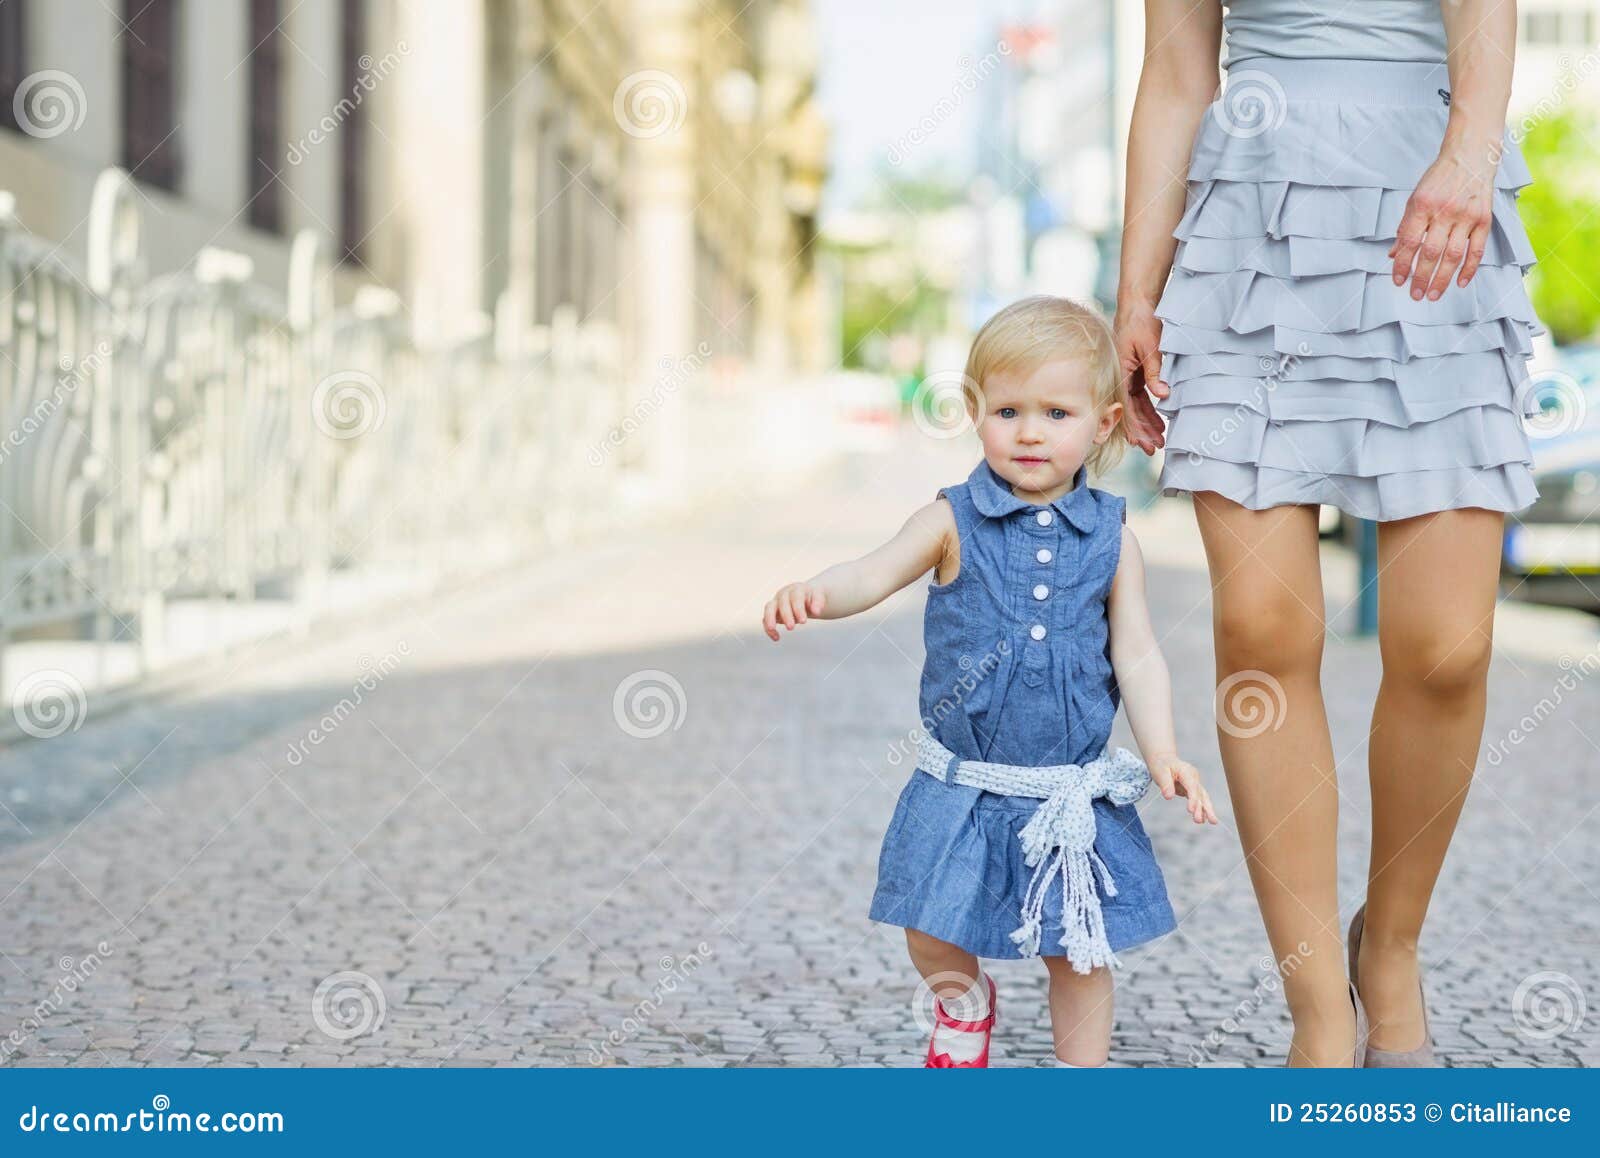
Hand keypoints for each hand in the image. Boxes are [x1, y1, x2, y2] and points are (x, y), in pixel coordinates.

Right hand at [763, 581, 825, 640]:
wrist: (805, 596)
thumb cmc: (810, 597)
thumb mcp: (818, 597)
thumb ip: (818, 602)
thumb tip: (817, 612)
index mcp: (796, 589)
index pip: (796, 597)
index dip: (798, 609)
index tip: (803, 622)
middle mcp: (784, 594)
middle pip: (782, 603)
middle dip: (786, 615)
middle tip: (791, 628)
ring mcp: (776, 602)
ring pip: (768, 608)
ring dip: (769, 619)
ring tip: (773, 629)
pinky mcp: (771, 612)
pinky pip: (765, 619)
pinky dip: (768, 629)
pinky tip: (776, 638)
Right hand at [1113, 299, 1167, 454]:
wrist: (1137, 303)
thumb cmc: (1141, 321)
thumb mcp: (1151, 347)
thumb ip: (1156, 372)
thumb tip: (1163, 396)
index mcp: (1121, 373)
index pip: (1127, 408)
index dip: (1136, 428)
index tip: (1145, 444)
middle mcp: (1122, 377)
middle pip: (1130, 412)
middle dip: (1142, 432)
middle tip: (1154, 449)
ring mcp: (1128, 375)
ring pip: (1136, 406)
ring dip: (1147, 422)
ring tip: (1159, 438)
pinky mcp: (1134, 372)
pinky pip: (1140, 396)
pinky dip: (1149, 408)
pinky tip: (1159, 419)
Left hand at [1145, 752, 1219, 824]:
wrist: (1163, 760)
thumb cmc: (1161, 765)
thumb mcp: (1159, 772)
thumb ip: (1165, 784)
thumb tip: (1169, 797)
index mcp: (1187, 771)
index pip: (1192, 787)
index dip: (1193, 799)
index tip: (1190, 811)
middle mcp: (1194, 778)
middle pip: (1201, 794)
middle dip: (1205, 807)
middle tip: (1209, 820)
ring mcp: (1194, 783)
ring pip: (1202, 798)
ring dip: (1206, 810)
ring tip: (1212, 822)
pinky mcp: (1192, 789)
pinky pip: (1198, 800)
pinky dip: (1201, 809)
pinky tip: (1203, 819)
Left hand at [1387, 145, 1496, 300]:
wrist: (1470, 156)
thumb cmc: (1439, 179)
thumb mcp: (1415, 198)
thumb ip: (1405, 227)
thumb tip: (1393, 254)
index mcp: (1422, 206)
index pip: (1409, 242)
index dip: (1402, 265)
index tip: (1398, 281)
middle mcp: (1444, 211)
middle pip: (1430, 253)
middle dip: (1421, 278)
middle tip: (1415, 295)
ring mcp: (1466, 216)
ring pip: (1453, 256)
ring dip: (1442, 279)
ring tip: (1432, 295)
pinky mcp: (1484, 219)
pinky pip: (1477, 250)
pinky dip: (1469, 269)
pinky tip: (1460, 283)